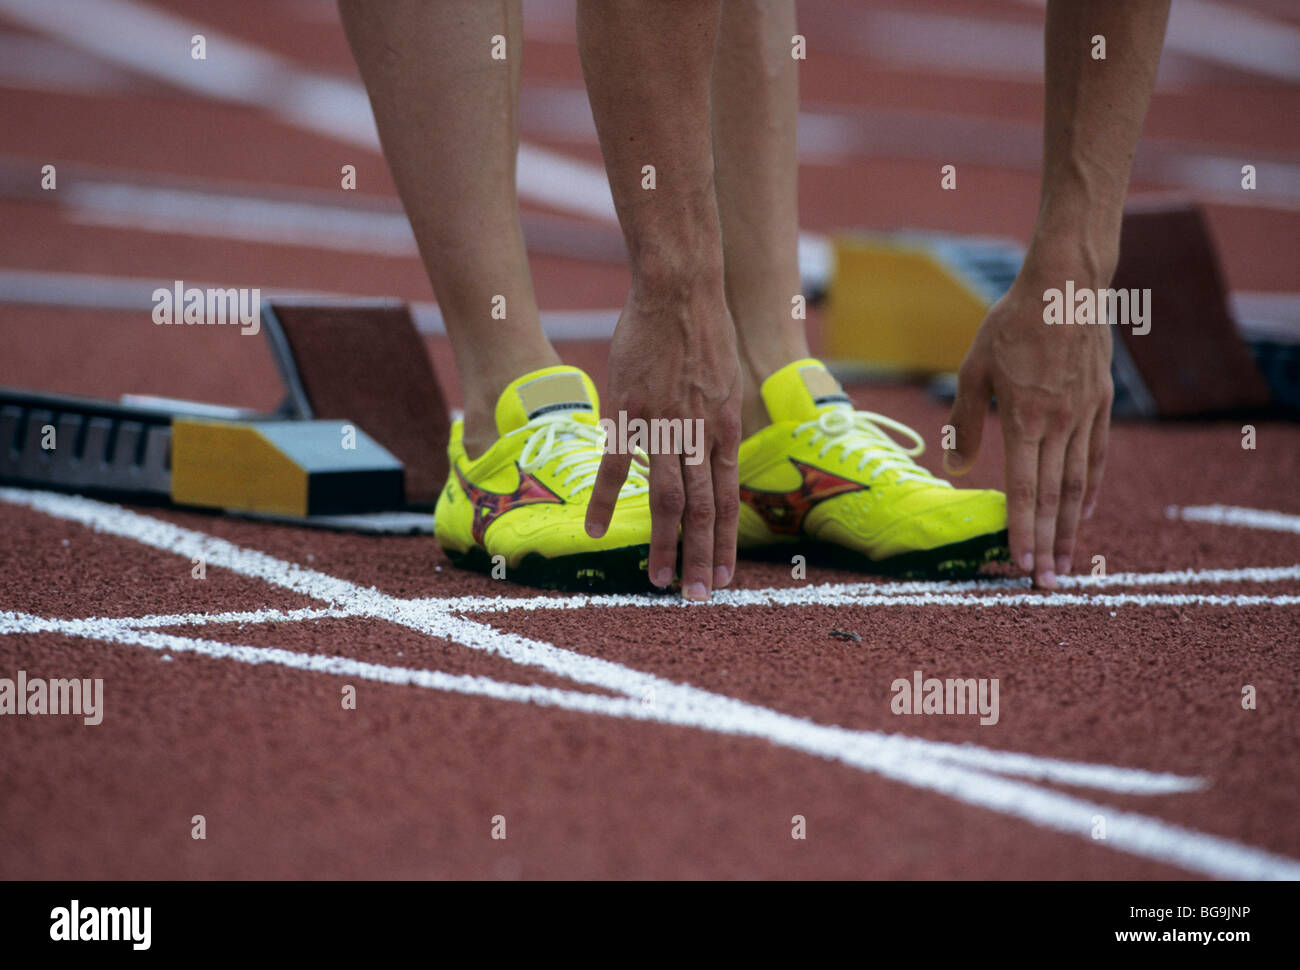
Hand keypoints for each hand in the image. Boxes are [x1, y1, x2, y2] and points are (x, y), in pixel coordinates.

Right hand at [585, 283, 742, 600]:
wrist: (682, 292)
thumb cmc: (704, 331)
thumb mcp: (725, 384)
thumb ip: (719, 422)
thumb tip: (716, 450)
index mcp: (727, 431)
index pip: (730, 500)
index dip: (728, 541)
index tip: (726, 576)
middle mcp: (701, 437)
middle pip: (705, 510)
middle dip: (703, 559)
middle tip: (700, 598)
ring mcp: (667, 427)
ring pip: (668, 499)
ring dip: (663, 544)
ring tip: (658, 581)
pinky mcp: (632, 413)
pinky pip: (617, 466)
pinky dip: (604, 500)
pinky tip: (593, 530)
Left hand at [945, 265, 1113, 588]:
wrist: (1066, 286)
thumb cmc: (1011, 325)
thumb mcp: (974, 369)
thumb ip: (966, 420)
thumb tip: (957, 466)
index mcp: (1025, 419)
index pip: (1023, 489)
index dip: (1022, 530)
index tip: (1022, 564)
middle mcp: (1059, 424)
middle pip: (1053, 497)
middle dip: (1049, 545)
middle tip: (1049, 585)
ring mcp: (1084, 416)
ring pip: (1078, 484)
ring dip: (1071, 527)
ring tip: (1068, 564)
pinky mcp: (1099, 405)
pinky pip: (1095, 457)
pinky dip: (1087, 490)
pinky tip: (1082, 513)